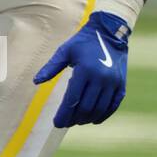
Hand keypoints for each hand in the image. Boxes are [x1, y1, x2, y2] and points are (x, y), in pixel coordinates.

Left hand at [33, 10, 128, 126]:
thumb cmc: (83, 42)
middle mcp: (101, 78)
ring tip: (77, 121)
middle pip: (85, 108)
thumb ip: (51, 67)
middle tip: (65, 123)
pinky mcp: (121, 85)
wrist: (110, 33)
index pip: (72, 100)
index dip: (64, 114)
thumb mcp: (65, 51)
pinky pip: (113, 106)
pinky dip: (103, 115)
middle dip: (73, 119)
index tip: (56, 123)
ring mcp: (113, 83)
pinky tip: (94, 119)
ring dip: (87, 119)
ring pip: (99, 109)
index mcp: (85, 70)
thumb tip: (35, 81)